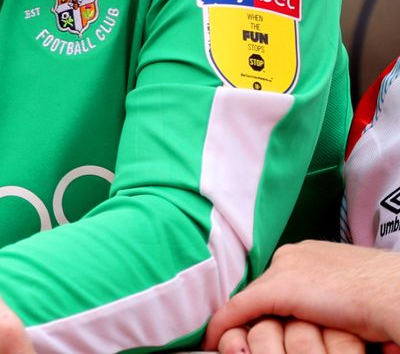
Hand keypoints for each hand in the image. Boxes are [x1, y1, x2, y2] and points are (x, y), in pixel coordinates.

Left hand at [206, 242, 399, 349]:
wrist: (396, 294)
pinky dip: (224, 326)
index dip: (273, 302)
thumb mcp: (350, 293)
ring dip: (243, 322)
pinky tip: (213, 340)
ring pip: (251, 299)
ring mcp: (284, 271)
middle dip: (255, 311)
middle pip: (264, 287)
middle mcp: (292, 256)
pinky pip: (238, 310)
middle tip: (244, 333)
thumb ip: (326, 297)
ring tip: (234, 341)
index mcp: (312, 254)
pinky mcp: (278, 290)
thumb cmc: (385, 297)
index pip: (281, 278)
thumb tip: (319, 315)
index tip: (269, 319)